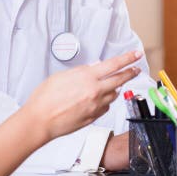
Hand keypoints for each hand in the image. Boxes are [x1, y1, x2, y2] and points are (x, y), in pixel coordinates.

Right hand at [0, 50, 142, 175]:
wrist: (40, 120)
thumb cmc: (45, 98)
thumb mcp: (61, 76)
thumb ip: (80, 71)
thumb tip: (92, 68)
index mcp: (87, 77)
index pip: (114, 65)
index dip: (127, 58)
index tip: (135, 55)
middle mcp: (95, 91)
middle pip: (120, 80)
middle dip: (130, 73)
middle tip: (135, 69)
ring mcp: (96, 106)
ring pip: (114, 95)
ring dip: (116, 88)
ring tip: (114, 84)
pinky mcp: (93, 117)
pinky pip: (105, 107)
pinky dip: (105, 101)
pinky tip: (99, 99)